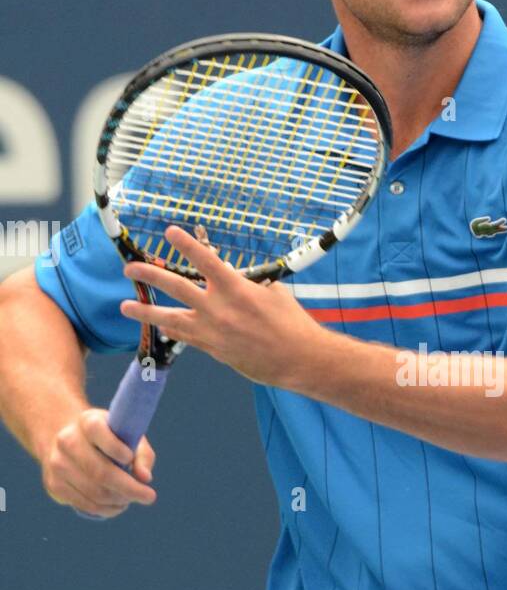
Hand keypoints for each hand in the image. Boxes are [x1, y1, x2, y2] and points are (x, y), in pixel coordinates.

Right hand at [42, 409, 157, 517]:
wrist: (68, 440)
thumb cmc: (109, 439)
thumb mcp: (128, 435)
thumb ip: (142, 454)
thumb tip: (144, 478)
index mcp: (87, 421)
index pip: (97, 431)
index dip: (116, 448)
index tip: (130, 459)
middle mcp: (67, 441)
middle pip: (99, 471)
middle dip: (128, 488)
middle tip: (148, 496)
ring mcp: (58, 464)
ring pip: (94, 492)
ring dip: (119, 501)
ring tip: (131, 499)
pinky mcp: (54, 484)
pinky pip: (84, 504)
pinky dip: (106, 509)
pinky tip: (117, 505)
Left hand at [119, 225, 322, 388]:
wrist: (298, 358)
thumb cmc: (290, 322)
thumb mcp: (270, 292)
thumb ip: (244, 282)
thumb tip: (227, 274)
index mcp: (236, 288)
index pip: (205, 259)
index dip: (185, 243)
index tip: (169, 231)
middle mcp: (218, 309)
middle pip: (175, 286)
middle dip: (150, 275)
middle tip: (129, 268)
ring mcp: (212, 331)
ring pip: (170, 318)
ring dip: (145, 312)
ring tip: (124, 307)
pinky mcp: (213, 349)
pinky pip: (186, 336)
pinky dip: (172, 329)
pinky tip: (160, 324)